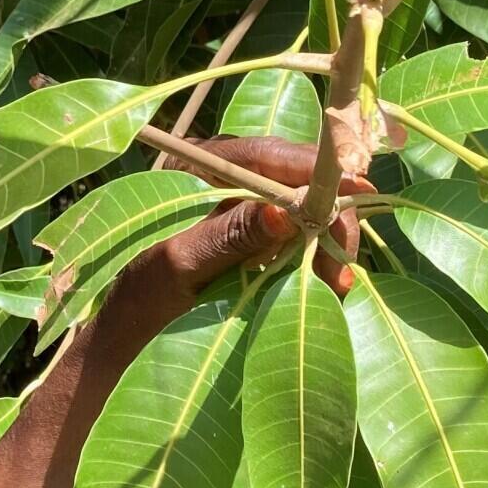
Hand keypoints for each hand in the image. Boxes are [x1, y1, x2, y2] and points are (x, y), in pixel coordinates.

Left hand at [99, 137, 370, 338]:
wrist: (126, 331)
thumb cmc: (140, 294)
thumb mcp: (179, 265)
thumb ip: (229, 236)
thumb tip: (285, 212)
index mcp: (196, 167)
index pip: (266, 155)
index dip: (316, 170)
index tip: (361, 188)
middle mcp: (222, 176)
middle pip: (293, 181)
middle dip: (326, 219)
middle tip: (344, 268)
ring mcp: (239, 204)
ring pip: (299, 210)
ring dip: (324, 243)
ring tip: (337, 285)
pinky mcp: (250, 233)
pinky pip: (292, 235)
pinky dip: (311, 256)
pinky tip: (324, 282)